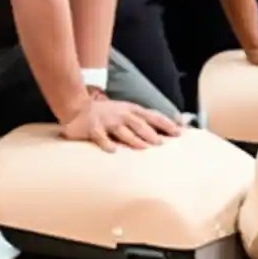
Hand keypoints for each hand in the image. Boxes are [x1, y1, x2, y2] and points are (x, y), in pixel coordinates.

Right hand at [61, 97, 181, 152]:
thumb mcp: (127, 111)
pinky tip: (113, 151)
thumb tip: (169, 128)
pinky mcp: (93, 129)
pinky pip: (101, 137)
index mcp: (131, 110)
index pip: (152, 116)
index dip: (165, 123)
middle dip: (150, 132)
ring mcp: (107, 121)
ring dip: (133, 139)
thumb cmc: (107, 113)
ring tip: (143, 147)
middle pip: (138, 123)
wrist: (78, 108)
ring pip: (122, 130)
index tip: (179, 132)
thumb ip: (144, 119)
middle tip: (161, 143)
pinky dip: (107, 143)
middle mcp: (120, 114)